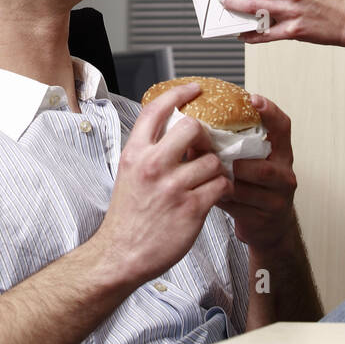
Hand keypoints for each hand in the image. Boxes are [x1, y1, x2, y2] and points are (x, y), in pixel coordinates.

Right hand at [97, 82, 233, 286]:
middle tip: (205, 148)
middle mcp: (153, 166)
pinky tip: (215, 193)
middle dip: (204, 136)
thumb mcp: (129, 173)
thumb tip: (173, 129)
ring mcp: (173, 187)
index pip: (157, 110)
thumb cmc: (128, 215)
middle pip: (193, 128)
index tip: (195, 89)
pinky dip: (223, 188)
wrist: (122, 254)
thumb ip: (148, 149)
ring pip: (212, 160)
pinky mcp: (192, 209)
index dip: (179, 94)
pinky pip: (221, 185)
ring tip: (210, 178)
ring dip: (216, 168)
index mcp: (136, 153)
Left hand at [216, 94, 296, 251]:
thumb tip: (194, 122)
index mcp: (281, 154)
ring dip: (221, 179)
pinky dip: (218, 196)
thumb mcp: (252, 161)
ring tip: (202, 171)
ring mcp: (277, 199)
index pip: (283, 128)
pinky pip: (236, 206)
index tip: (253, 99)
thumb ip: (234, 143)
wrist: (269, 227)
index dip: (270, 112)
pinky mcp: (263, 219)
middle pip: (262, 166)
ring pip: (245, 188)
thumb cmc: (254, 187)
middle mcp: (284, 175)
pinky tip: (205, 190)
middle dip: (233, 161)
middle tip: (208, 153)